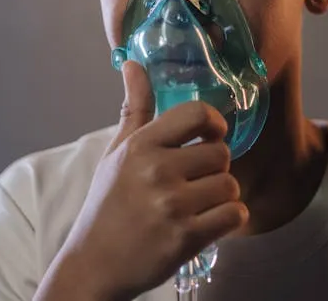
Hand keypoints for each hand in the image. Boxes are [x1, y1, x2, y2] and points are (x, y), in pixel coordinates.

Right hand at [36, 61, 247, 300]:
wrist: (94, 265)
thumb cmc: (108, 205)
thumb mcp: (116, 153)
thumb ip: (133, 109)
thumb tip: (133, 64)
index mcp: (141, 146)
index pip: (198, 114)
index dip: (214, 124)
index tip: (210, 136)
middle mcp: (156, 171)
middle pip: (221, 153)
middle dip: (215, 168)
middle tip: (194, 183)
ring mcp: (171, 206)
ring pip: (230, 185)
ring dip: (222, 197)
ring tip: (198, 205)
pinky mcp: (185, 238)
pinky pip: (234, 215)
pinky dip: (229, 220)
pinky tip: (209, 223)